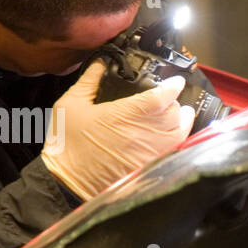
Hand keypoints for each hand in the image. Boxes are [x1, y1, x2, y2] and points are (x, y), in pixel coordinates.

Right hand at [40, 59, 196, 200]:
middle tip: (169, 99)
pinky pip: (176, 151)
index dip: (173, 85)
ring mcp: (152, 153)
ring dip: (181, 121)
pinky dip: (177, 141)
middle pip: (175, 112)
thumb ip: (89, 81)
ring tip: (174, 115)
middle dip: (174, 103)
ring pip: (181, 132)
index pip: (162, 96)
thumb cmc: (67, 145)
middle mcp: (144, 133)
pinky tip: (169, 137)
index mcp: (126, 114)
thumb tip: (100, 63)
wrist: (66, 184)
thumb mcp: (71, 105)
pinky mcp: (152, 168)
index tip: (175, 81)